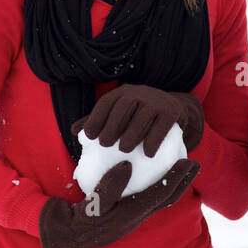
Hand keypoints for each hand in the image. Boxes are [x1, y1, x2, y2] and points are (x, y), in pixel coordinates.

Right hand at [39, 158, 200, 247]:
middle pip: (165, 199)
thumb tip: (128, 166)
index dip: (176, 179)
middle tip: (194, 163)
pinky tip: (153, 173)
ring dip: (172, 184)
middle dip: (182, 181)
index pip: (159, 195)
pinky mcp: (123, 212)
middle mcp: (135, 217)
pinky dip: (155, 186)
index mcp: (130, 215)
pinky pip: (146, 198)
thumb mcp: (91, 205)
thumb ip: (109, 187)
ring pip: (158, 199)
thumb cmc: (76, 220)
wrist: (64, 236)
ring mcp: (130, 216)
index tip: (190, 162)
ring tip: (180, 167)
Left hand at [71, 84, 204, 155]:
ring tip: (124, 149)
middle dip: (112, 125)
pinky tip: (148, 153)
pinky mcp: (172, 111)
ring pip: (143, 115)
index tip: (90, 136)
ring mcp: (157, 101)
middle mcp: (139, 93)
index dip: (96, 118)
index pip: (107, 102)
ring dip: (132, 133)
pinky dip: (155, 139)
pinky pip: (163, 125)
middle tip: (105, 144)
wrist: (172, 109)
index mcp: (123, 93)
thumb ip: (99, 122)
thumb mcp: (119, 115)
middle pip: (124, 106)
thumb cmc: (138, 116)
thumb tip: (74, 131)